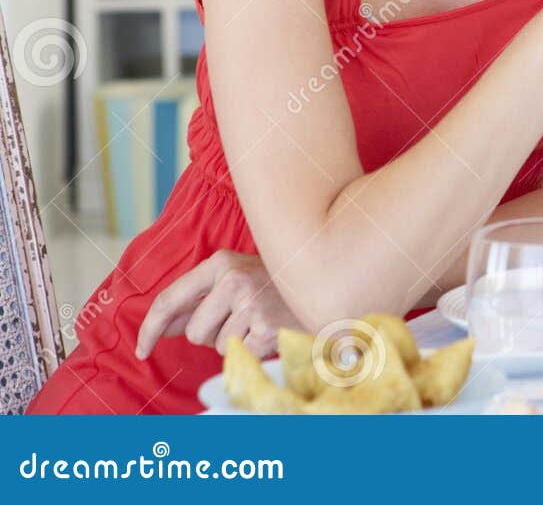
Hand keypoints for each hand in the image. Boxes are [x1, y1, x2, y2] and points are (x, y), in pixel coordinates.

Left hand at [136, 250, 302, 359]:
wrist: (325, 280)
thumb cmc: (273, 285)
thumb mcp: (234, 281)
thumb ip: (195, 301)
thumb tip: (161, 327)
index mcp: (221, 262)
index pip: (169, 299)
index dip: (149, 328)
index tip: (142, 349)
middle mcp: (234, 278)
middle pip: (193, 331)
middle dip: (210, 335)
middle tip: (240, 319)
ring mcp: (252, 303)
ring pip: (217, 345)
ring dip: (234, 342)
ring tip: (257, 323)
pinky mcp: (267, 328)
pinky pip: (240, 354)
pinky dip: (252, 349)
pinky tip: (269, 331)